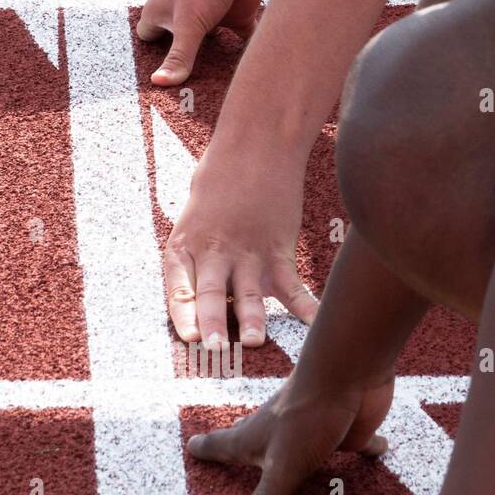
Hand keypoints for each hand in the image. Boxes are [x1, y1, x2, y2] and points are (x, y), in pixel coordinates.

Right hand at [136, 0, 267, 85]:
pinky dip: (246, 50)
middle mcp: (183, 15)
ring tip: (212, 86)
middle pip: (176, 42)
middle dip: (180, 60)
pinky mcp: (234, 14)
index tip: (156, 74)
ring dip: (211, 58)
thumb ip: (178, 57)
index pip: (148, 37)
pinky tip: (248, 68)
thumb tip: (159, 84)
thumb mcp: (187, 26)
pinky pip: (240, 36)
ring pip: (208, 42)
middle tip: (184, 91)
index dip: (150, 54)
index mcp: (161, 14)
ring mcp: (208, 15)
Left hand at [162, 142, 318, 348]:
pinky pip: (292, 286)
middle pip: (213, 293)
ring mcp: (248, 254)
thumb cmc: (217, 185)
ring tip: (254, 341)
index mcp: (185, 248)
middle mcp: (215, 254)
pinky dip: (306, 308)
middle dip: (213, 321)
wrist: (256, 148)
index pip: (180, 290)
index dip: (184, 315)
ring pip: (250, 292)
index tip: (190, 338)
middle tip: (215, 347)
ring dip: (253, 318)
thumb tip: (199, 310)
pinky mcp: (278, 252)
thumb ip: (193, 265)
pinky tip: (314, 325)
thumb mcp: (190, 223)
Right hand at [188, 372, 392, 494]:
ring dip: (296, 458)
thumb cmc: (307, 415)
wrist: (352, 371)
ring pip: (301, 448)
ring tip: (291, 468)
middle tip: (229, 457)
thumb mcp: (280, 470)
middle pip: (256, 444)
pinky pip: (354, 445)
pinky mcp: (345, 430)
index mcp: (254, 438)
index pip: (220, 446)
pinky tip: (377, 455)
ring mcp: (311, 430)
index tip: (191, 448)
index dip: (205, 450)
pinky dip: (364, 450)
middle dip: (243, 453)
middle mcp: (279, 433)